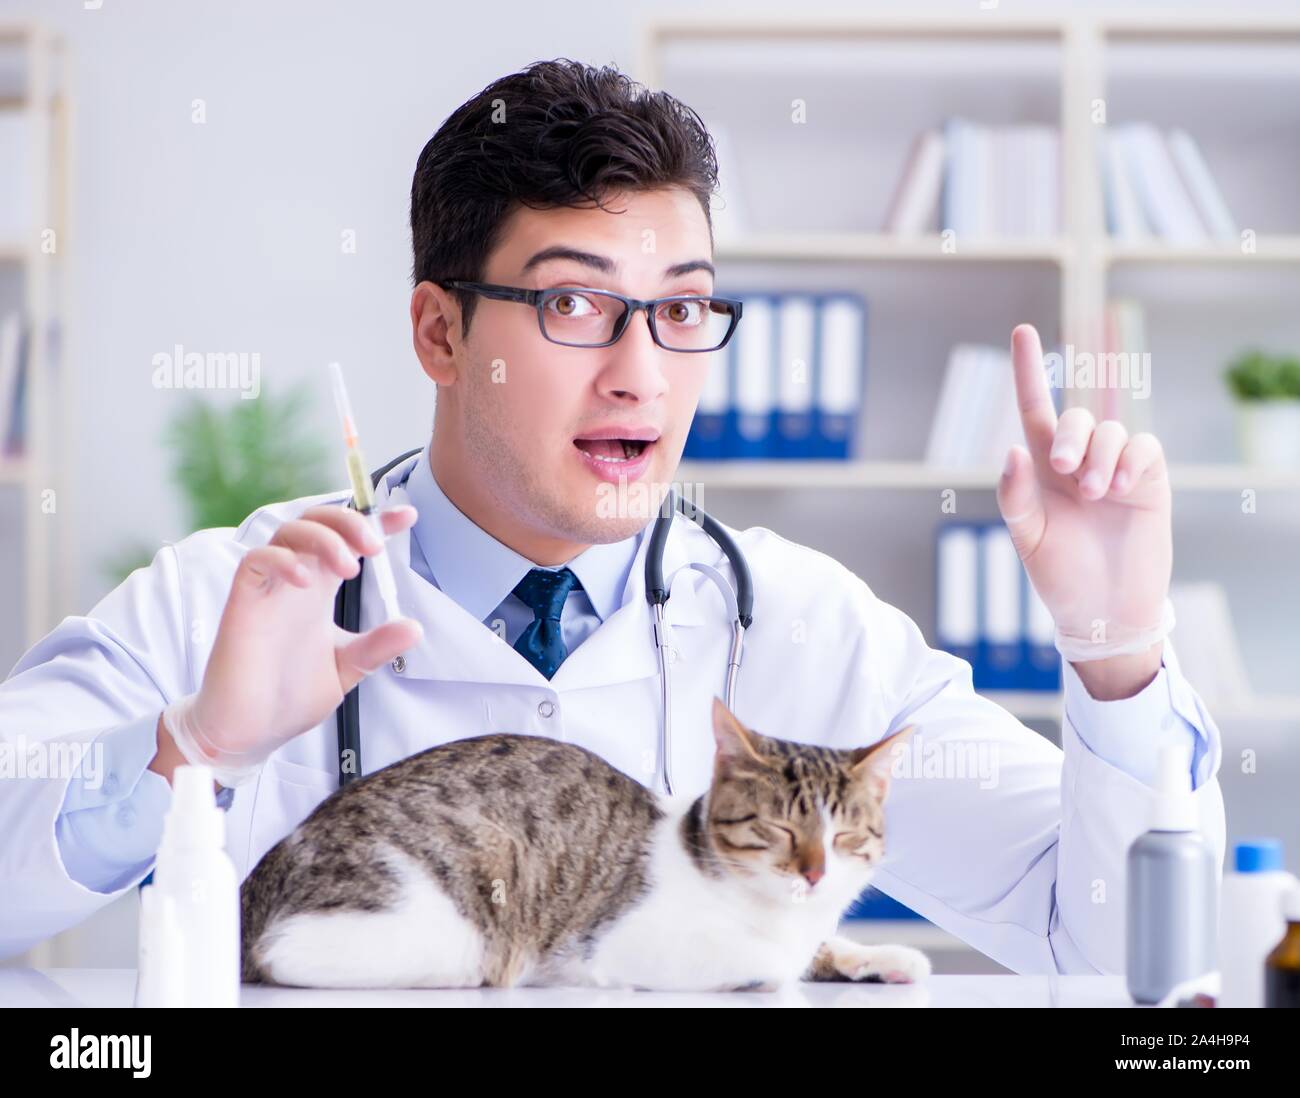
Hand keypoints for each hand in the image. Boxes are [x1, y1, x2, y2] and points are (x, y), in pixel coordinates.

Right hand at [179, 503, 422, 761]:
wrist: (249, 734)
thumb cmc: (289, 698)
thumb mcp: (346, 668)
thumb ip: (376, 646)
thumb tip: (415, 627)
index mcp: (321, 590)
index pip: (347, 541)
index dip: (376, 522)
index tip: (408, 516)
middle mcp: (296, 582)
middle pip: (317, 522)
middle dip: (349, 522)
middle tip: (375, 546)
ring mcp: (269, 590)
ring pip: (288, 531)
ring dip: (323, 538)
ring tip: (348, 568)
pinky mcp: (243, 603)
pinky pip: (256, 561)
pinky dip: (282, 560)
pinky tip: (305, 582)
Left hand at [995, 325, 1169, 698]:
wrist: (1104, 612)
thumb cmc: (1060, 576)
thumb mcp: (1027, 539)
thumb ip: (1016, 496)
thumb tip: (1013, 451)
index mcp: (1042, 471)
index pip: (1033, 411)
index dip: (1028, 372)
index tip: (1021, 332)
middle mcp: (1078, 462)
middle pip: (1074, 418)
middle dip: (1069, 435)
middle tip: (1064, 470)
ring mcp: (1115, 470)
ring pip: (1110, 431)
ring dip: (1099, 455)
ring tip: (1095, 494)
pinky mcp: (1149, 482)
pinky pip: (1144, 449)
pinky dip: (1130, 460)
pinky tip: (1119, 487)